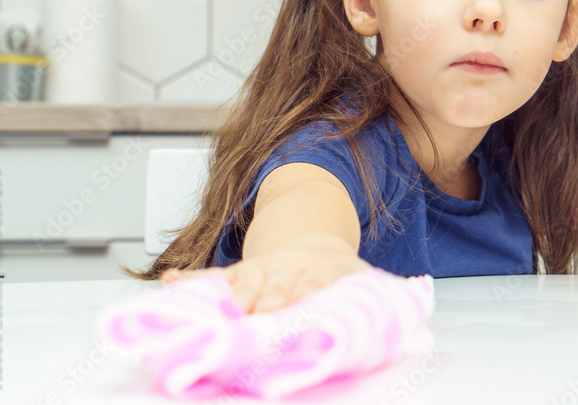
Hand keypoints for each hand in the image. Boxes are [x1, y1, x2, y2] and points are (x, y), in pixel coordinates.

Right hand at [160, 238, 372, 313]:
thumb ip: (381, 297)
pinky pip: (211, 279)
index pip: (312, 290)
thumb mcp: (361, 280)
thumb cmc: (334, 275)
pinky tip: (169, 284)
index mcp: (319, 275)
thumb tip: (408, 303)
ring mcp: (259, 274)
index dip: (304, 305)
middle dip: (263, 314)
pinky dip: (188, 283)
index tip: (297, 322)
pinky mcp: (238, 277)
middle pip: (273, 294)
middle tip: (251, 333)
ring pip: (239, 288)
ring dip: (224, 303)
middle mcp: (286, 273)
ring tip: (202, 316)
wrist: (313, 244)